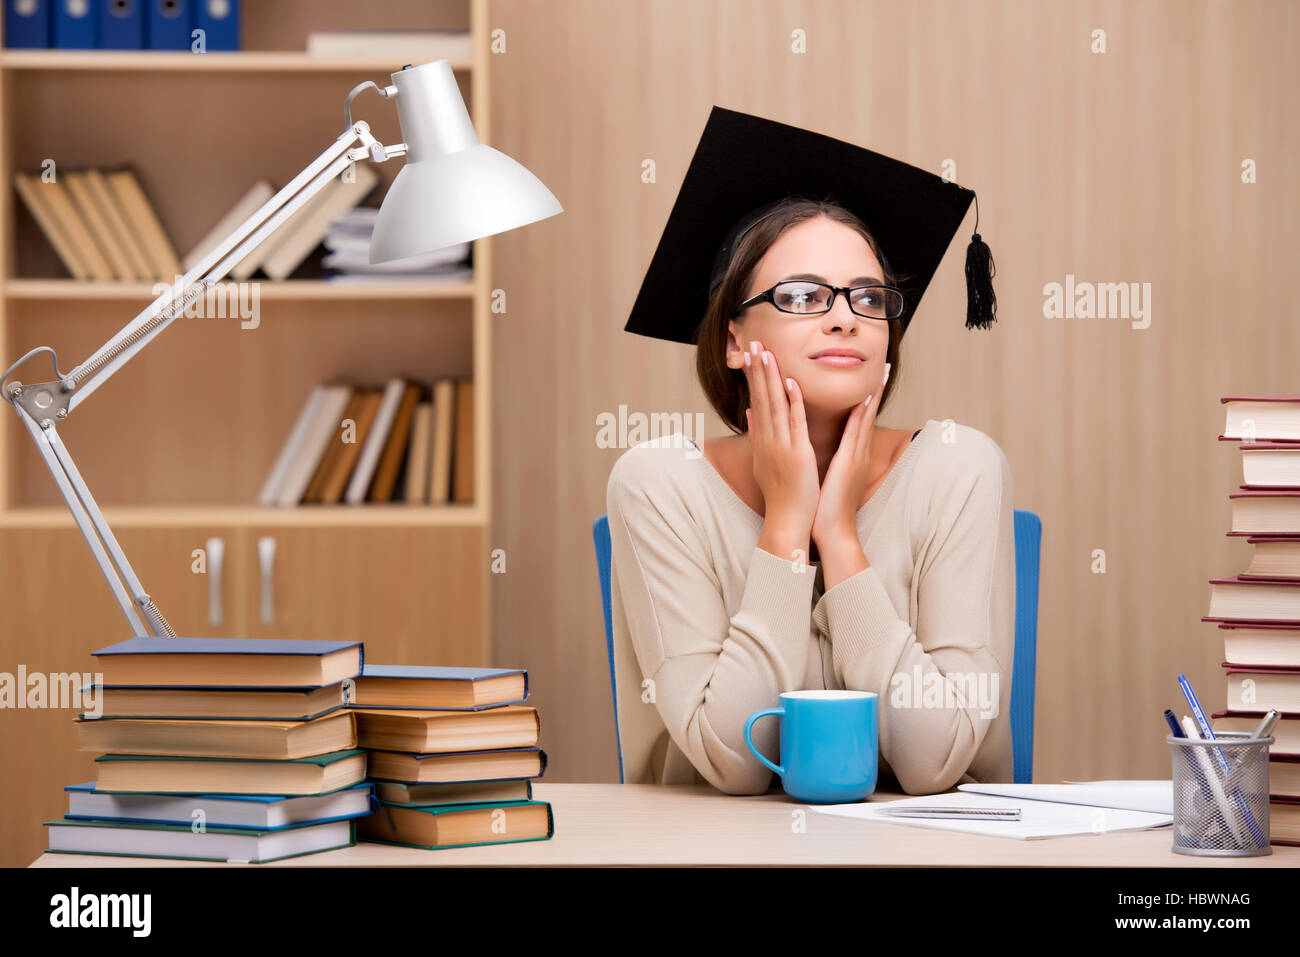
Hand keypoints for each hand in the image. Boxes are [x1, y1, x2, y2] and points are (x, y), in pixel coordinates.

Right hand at [738, 340, 819, 551]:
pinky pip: (794, 423)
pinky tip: (790, 382)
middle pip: (760, 397)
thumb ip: (757, 435)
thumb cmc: (780, 493)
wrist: (786, 520)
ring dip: (769, 377)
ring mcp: (781, 445)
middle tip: (751, 342)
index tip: (749, 353)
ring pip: (774, 404)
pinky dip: (792, 402)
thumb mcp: (763, 461)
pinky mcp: (797, 453)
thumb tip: (750, 412)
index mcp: (762, 439)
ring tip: (765, 352)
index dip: (752, 375)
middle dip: (756, 368)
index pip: (756, 400)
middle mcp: (768, 439)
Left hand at [811, 363, 890, 548]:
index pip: (860, 421)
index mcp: (852, 456)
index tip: (873, 378)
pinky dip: (859, 416)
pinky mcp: (850, 463)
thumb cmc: (826, 507)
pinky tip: (863, 399)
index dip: (867, 399)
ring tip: (880, 373)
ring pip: (865, 420)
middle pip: (868, 415)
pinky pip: (855, 434)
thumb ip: (833, 463)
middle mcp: (858, 453)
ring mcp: (857, 457)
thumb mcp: (831, 479)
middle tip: (885, 366)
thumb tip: (829, 452)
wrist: (832, 532)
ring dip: (872, 395)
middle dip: (877, 390)